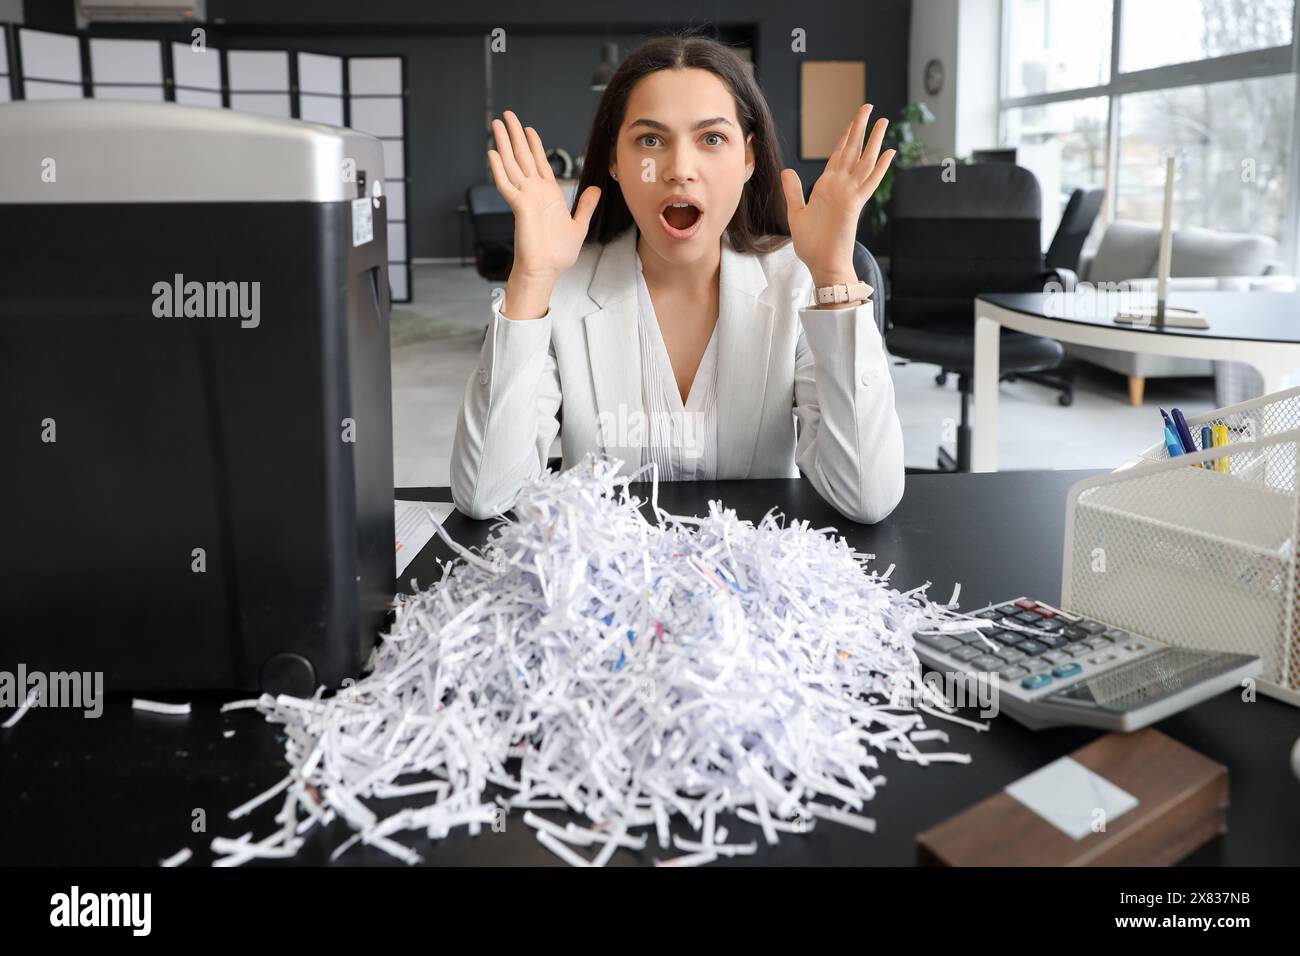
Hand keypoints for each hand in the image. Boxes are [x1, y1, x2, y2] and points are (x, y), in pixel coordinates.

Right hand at [488, 110, 600, 282]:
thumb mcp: (579, 225)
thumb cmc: (558, 253)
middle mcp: (534, 192)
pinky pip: (506, 184)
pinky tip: (493, 153)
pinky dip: (499, 169)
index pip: (539, 163)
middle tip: (507, 116)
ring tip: (497, 125)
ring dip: (504, 144)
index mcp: (548, 194)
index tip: (529, 129)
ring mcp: (525, 197)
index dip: (534, 145)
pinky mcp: (519, 207)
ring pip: (512, 164)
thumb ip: (586, 205)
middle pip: (522, 156)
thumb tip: (596, 189)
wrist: (547, 270)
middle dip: (515, 135)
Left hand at [781, 104, 894, 287]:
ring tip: (883, 121)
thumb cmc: (811, 245)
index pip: (838, 155)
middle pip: (853, 151)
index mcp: (827, 187)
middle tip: (869, 106)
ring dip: (873, 141)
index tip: (853, 121)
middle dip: (860, 128)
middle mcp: (841, 187)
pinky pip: (869, 182)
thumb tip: (787, 171)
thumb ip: (793, 191)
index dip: (845, 137)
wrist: (821, 264)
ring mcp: (850, 194)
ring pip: (864, 161)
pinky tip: (889, 152)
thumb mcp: (796, 213)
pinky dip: (880, 167)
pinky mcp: (854, 204)